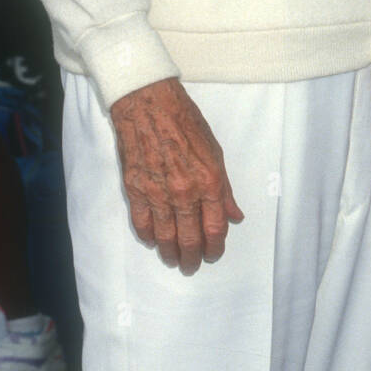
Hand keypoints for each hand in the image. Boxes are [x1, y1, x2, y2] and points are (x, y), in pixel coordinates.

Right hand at [110, 77, 243, 273]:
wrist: (149, 104)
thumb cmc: (185, 122)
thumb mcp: (215, 151)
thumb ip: (224, 188)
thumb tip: (235, 215)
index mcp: (208, 181)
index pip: (215, 227)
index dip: (215, 247)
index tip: (213, 254)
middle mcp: (184, 192)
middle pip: (189, 238)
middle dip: (193, 257)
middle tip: (192, 266)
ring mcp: (157, 193)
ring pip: (164, 237)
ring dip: (170, 253)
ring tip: (173, 260)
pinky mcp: (135, 190)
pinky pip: (142, 224)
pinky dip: (148, 236)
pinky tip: (153, 240)